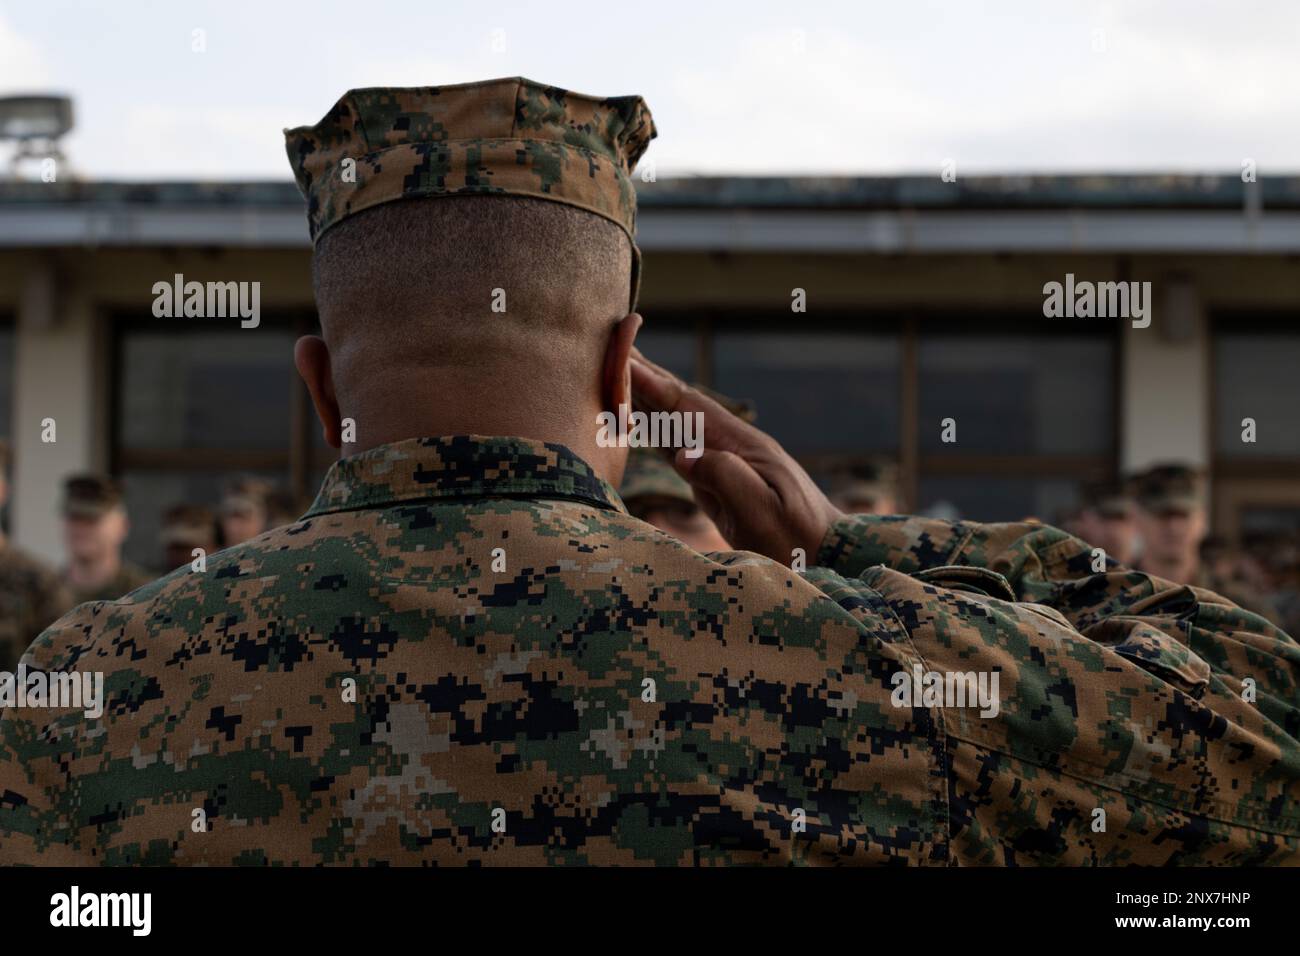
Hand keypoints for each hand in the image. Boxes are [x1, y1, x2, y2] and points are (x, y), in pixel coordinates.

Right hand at [629, 349, 842, 565]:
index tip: (624, 358)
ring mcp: (726, 462)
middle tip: (614, 346)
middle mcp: (731, 446)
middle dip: (646, 378)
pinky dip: (656, 429)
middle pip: (681, 404)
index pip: (689, 407)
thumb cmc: (797, 538)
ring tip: (617, 375)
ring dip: (647, 398)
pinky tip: (641, 421)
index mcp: (742, 446)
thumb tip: (682, 453)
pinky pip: (680, 447)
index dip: (654, 384)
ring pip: (677, 423)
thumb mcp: (761, 512)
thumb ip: (724, 478)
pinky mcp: (721, 481)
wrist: (828, 555)